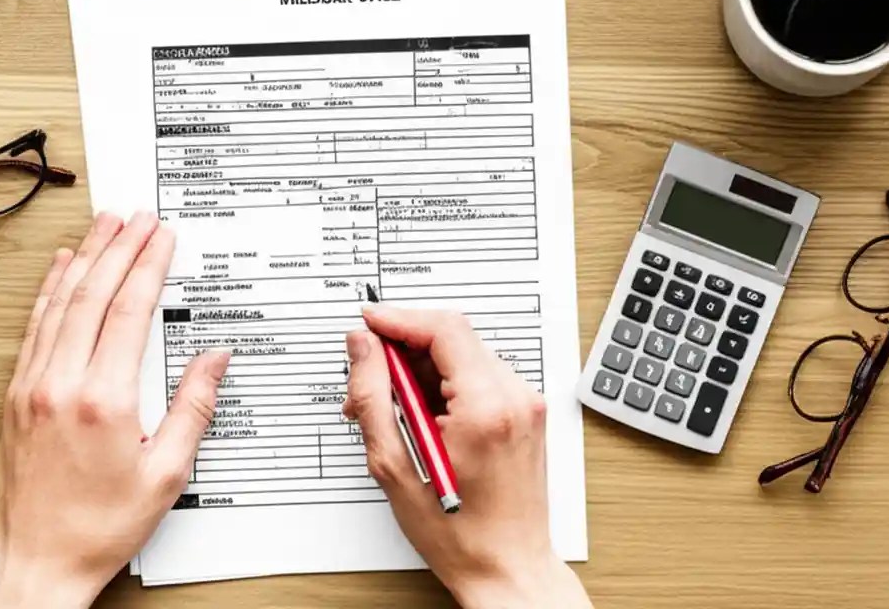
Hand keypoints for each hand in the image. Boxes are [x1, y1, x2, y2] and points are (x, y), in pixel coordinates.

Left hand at [0, 212, 229, 608]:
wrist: (36, 561)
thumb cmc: (100, 526)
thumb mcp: (167, 474)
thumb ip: (193, 408)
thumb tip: (214, 359)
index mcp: (104, 400)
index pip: (130, 310)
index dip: (149, 265)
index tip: (162, 237)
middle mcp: (61, 384)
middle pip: (93, 295)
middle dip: (119, 248)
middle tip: (138, 216)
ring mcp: (31, 387)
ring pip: (59, 303)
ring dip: (85, 258)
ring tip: (104, 226)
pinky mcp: (14, 396)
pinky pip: (34, 327)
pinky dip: (49, 291)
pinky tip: (60, 270)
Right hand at [343, 306, 591, 608]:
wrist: (507, 568)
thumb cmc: (460, 533)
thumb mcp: (395, 466)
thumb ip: (372, 397)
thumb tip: (363, 348)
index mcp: (487, 407)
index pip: (443, 329)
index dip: (398, 319)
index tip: (368, 324)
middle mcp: (515, 397)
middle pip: (453, 338)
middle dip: (403, 350)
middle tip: (366, 380)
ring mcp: (525, 404)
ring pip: (463, 356)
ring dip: (421, 371)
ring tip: (391, 413)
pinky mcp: (524, 413)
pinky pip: (478, 378)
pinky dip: (444, 387)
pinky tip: (421, 419)